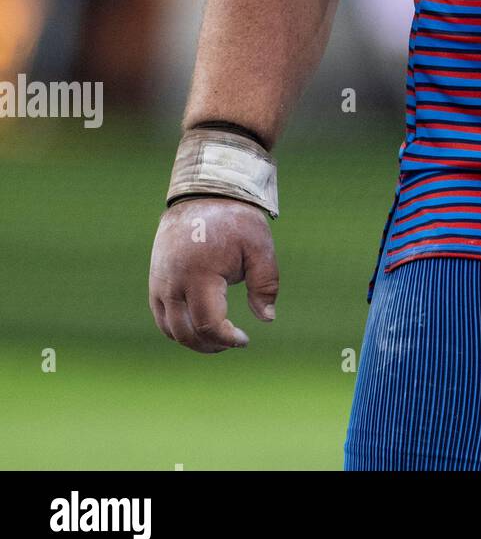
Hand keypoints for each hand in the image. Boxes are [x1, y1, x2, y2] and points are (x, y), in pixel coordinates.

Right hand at [148, 198, 278, 353]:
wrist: (203, 193)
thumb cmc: (236, 221)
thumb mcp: (260, 247)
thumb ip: (266, 284)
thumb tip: (267, 319)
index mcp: (200, 274)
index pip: (208, 324)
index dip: (227, 338)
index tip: (244, 340)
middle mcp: (173, 282)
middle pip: (185, 332)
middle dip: (210, 345)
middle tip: (232, 342)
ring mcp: (159, 282)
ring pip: (169, 328)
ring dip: (192, 340)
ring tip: (218, 337)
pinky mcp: (155, 279)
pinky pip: (161, 315)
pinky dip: (177, 327)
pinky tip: (200, 325)